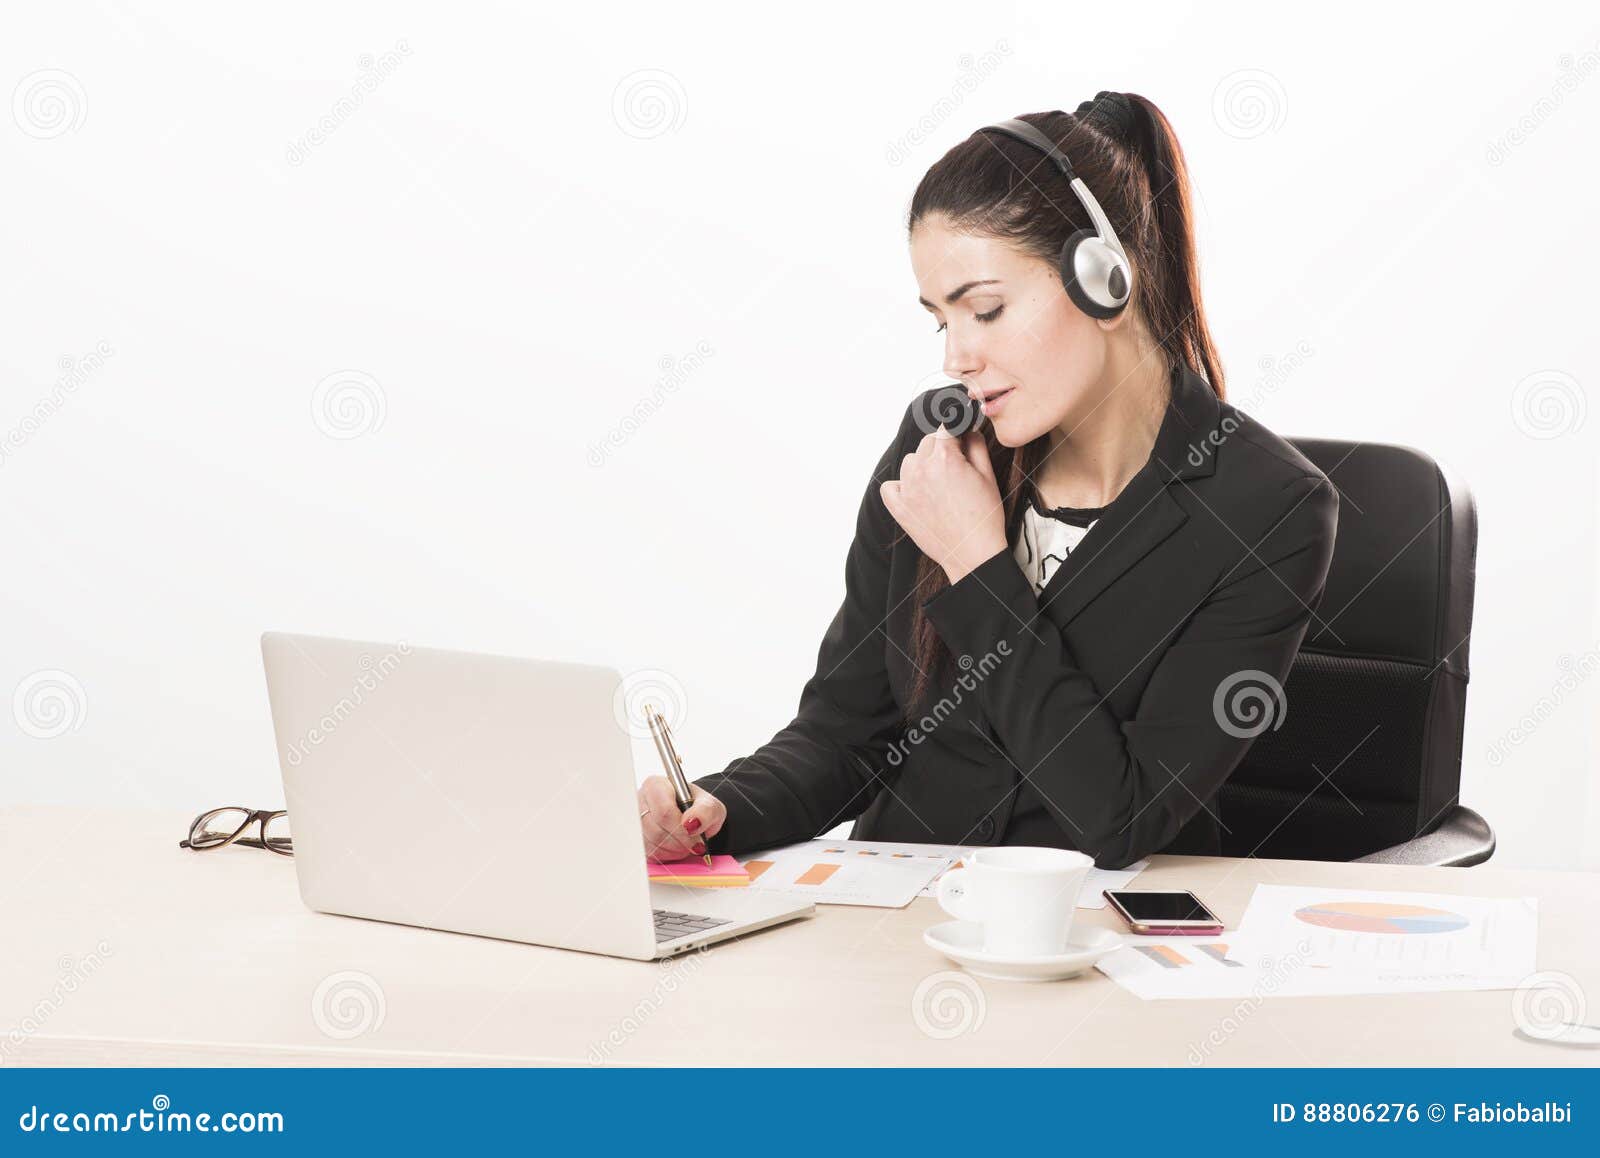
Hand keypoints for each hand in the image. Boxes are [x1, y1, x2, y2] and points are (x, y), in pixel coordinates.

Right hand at [637, 776, 726, 861]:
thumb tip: (691, 823)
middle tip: (696, 842)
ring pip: (654, 843)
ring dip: (676, 849)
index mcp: (656, 785)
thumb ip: (705, 811)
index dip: (680, 827)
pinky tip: (678, 847)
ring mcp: (637, 822)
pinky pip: (652, 854)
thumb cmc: (700, 808)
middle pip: (657, 830)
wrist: (695, 819)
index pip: (664, 811)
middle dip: (680, 841)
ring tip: (688, 842)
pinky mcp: (639, 840)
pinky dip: (669, 855)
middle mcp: (641, 801)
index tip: (695, 834)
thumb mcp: (711, 805)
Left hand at [879, 427, 1006, 583]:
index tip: (960, 437)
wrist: (972, 553)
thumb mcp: (987, 475)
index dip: (956, 431)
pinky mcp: (899, 508)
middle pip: (927, 443)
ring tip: (939, 482)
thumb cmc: (984, 518)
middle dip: (941, 447)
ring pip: (910, 461)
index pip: (945, 429)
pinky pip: (890, 486)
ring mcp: (907, 489)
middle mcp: (921, 470)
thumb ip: (976, 445)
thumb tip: (968, 430)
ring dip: (922, 464)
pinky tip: (916, 491)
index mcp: (944, 459)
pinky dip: (900, 485)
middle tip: (956, 466)